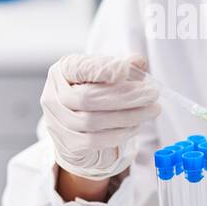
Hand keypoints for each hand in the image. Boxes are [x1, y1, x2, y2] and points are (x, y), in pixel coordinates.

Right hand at [41, 53, 160, 181]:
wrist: (79, 130)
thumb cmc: (94, 96)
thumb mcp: (106, 77)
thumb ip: (122, 68)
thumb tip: (138, 61)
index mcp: (62, 71)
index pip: (79, 68)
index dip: (102, 69)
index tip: (127, 70)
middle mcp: (53, 96)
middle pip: (88, 97)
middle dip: (125, 96)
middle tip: (152, 94)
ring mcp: (57, 122)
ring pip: (93, 121)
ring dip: (128, 116)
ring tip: (151, 110)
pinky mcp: (68, 144)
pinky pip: (95, 141)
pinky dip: (119, 134)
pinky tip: (135, 126)